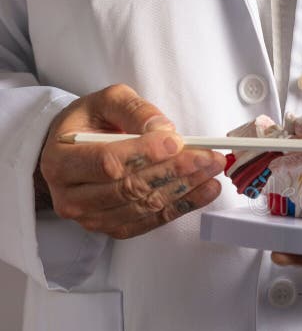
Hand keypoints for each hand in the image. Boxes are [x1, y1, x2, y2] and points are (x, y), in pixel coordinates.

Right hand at [37, 84, 226, 238]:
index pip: (108, 162)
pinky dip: (184, 205)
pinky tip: (207, 190)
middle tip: (208, 156)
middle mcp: (71, 197)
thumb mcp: (106, 102)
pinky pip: (154, 220)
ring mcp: (92, 218)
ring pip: (146, 205)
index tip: (177, 141)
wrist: (76, 152)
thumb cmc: (90, 124)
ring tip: (212, 169)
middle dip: (175, 170)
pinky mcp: (115, 228)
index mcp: (61, 161)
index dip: (146, 153)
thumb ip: (134, 110)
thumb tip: (163, 129)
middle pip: (131, 187)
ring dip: (185, 188)